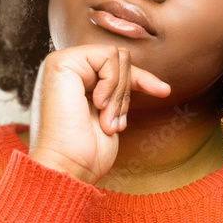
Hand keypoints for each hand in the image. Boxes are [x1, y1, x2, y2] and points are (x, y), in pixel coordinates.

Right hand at [28, 44, 170, 184]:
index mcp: (72, 80)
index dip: (141, 79)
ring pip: (117, 56)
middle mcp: (65, 69)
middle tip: (112, 123)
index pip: (116, 66)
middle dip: (125, 93)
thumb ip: (117, 91)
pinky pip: (108, 56)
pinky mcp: (60, 62)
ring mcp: (60, 63)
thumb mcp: (110, 115)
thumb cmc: (85, 152)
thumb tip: (149, 79)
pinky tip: (97, 105)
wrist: (66, 167)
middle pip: (120, 59)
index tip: (163, 92)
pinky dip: (112, 83)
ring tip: (104, 120)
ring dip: (119, 93)